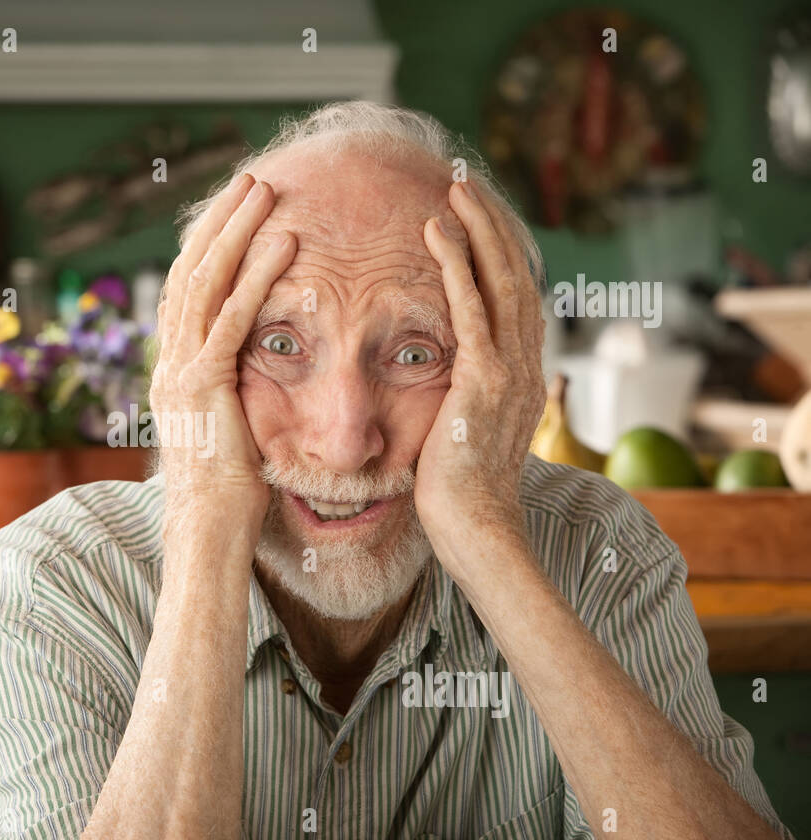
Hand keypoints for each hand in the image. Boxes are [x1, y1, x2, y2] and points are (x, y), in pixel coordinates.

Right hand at [149, 173, 297, 531]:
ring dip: (236, 231)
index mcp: (173, 370)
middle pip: (189, 271)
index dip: (208, 244)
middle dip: (219, 220)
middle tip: (250, 178)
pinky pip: (231, 320)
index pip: (186, 290)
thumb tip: (251, 375)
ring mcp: (180, 371)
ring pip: (204, 282)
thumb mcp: (225, 430)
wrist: (206, 532)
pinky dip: (257, 277)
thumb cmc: (225, 493)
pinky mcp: (202, 386)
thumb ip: (229, 394)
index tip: (235, 209)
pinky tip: (285, 245)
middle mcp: (168, 362)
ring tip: (265, 190)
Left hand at [415, 181, 545, 578]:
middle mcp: (524, 365)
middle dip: (493, 225)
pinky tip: (438, 232)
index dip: (499, 250)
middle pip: (515, 274)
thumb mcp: (464, 433)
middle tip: (466, 183)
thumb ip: (461, 399)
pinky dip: (456, 266)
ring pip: (499, 280)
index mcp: (520, 374)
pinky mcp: (484, 383)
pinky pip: (471, 310)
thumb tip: (438, 384)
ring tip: (454, 188)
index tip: (477, 216)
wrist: (477, 534)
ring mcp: (510, 372)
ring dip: (477, 229)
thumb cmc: (460, 494)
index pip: (515, 295)